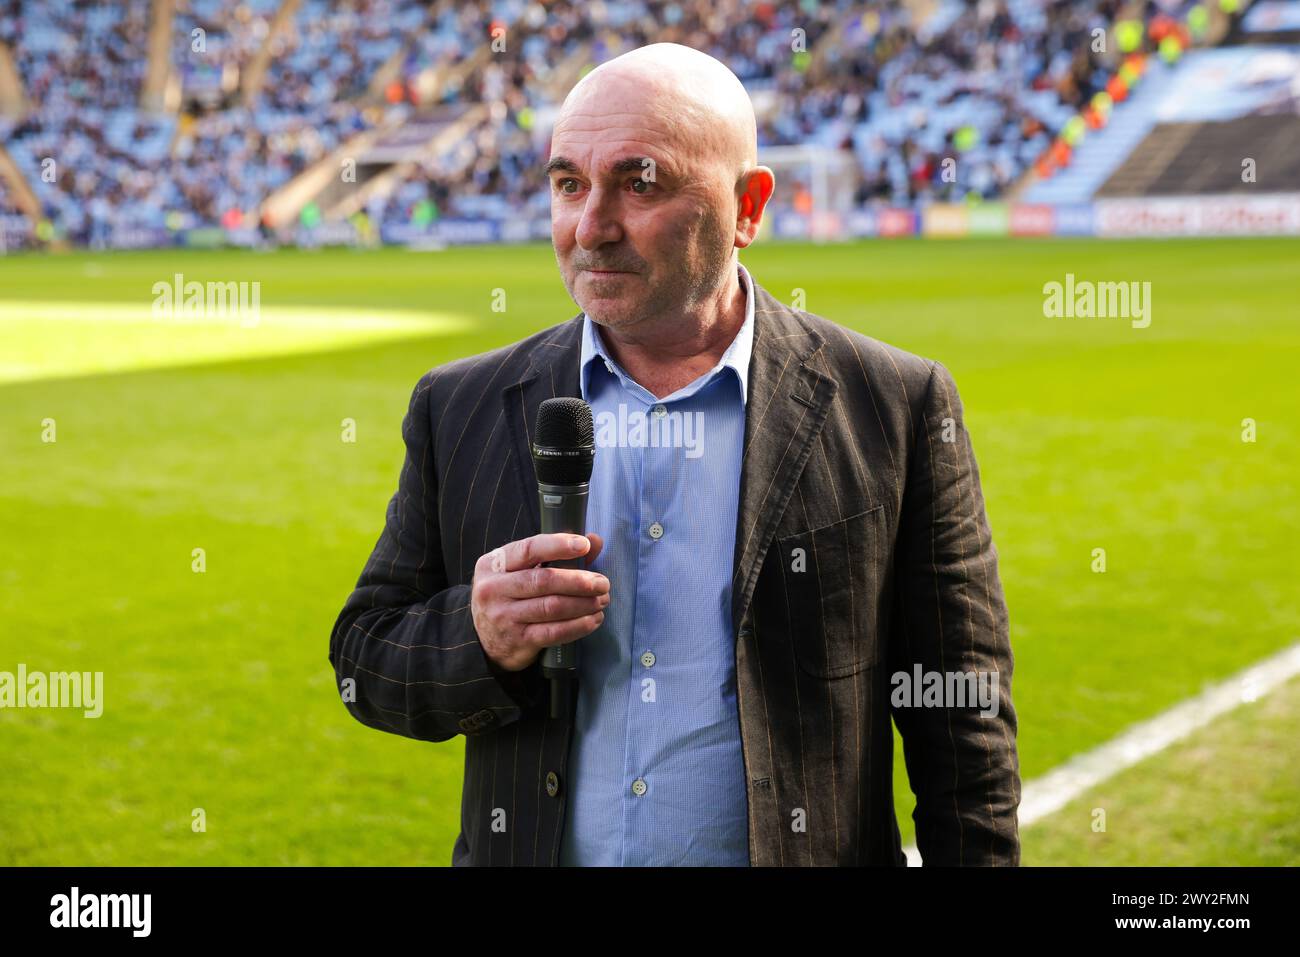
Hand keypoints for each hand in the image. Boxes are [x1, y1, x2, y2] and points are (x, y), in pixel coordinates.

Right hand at [471, 533, 607, 671]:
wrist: (485, 640)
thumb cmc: (510, 596)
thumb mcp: (521, 571)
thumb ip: (557, 555)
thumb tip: (595, 541)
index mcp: (495, 564)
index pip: (529, 549)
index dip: (559, 546)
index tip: (584, 545)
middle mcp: (494, 589)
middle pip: (544, 581)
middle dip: (579, 581)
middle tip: (603, 583)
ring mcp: (504, 616)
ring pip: (552, 607)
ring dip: (583, 603)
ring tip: (602, 601)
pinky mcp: (517, 640)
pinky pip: (553, 632)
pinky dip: (578, 626)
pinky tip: (593, 620)